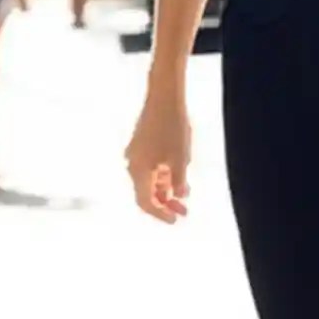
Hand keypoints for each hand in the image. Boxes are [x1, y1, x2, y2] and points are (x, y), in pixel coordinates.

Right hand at [126, 87, 191, 223]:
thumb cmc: (173, 127)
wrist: (164, 97)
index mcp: (138, 170)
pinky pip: (151, 168)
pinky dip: (163, 176)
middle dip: (165, 204)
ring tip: (185, 197)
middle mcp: (133, 164)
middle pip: (147, 192)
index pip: (145, 202)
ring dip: (166, 190)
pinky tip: (179, 179)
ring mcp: (136, 154)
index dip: (160, 214)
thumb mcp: (180, 158)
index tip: (176, 220)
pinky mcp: (141, 145)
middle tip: (184, 213)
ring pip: (150, 180)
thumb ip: (179, 181)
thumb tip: (179, 197)